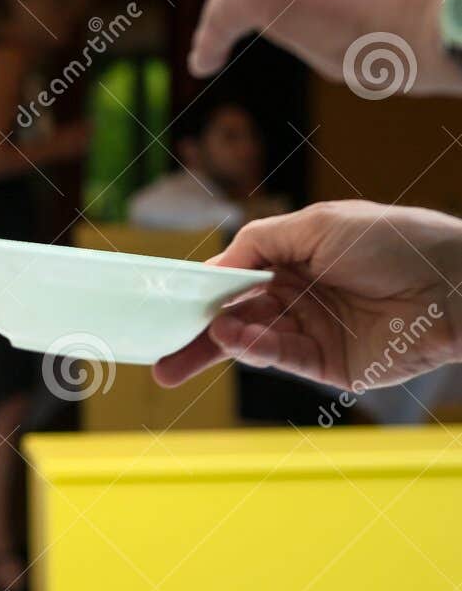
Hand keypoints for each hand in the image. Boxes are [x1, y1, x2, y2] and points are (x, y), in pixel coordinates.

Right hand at [154, 201, 461, 391]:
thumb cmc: (395, 239)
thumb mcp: (320, 224)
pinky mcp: (329, 366)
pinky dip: (255, 350)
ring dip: (224, 342)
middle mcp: (299, 297)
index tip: (166, 303)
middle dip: (196, 338)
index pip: (235, 278)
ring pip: (253, 341)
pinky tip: (233, 339)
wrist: (454, 284)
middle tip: (158, 360)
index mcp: (294, 258)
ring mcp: (312, 333)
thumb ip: (261, 243)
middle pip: (235, 318)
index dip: (202, 291)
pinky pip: (282, 357)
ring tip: (204, 339)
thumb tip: (215, 266)